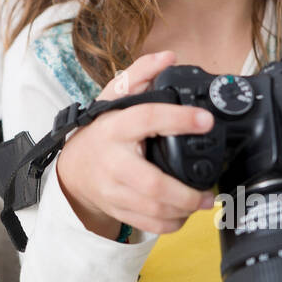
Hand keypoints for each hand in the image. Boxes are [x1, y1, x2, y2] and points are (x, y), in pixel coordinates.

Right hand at [54, 50, 217, 238]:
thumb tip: (169, 57)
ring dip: (182, 211)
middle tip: (208, 192)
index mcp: (115, 127)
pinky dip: (170, 224)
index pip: (147, 118)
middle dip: (185, 193)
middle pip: (152, 183)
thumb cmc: (100, 132)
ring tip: (201, 203)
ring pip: (152, 209)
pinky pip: (147, 223)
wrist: (73, 169)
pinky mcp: (116, 208)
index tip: (206, 120)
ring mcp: (113, 189)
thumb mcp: (113, 98)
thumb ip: (140, 74)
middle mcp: (113, 160)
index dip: (178, 119)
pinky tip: (182, 215)